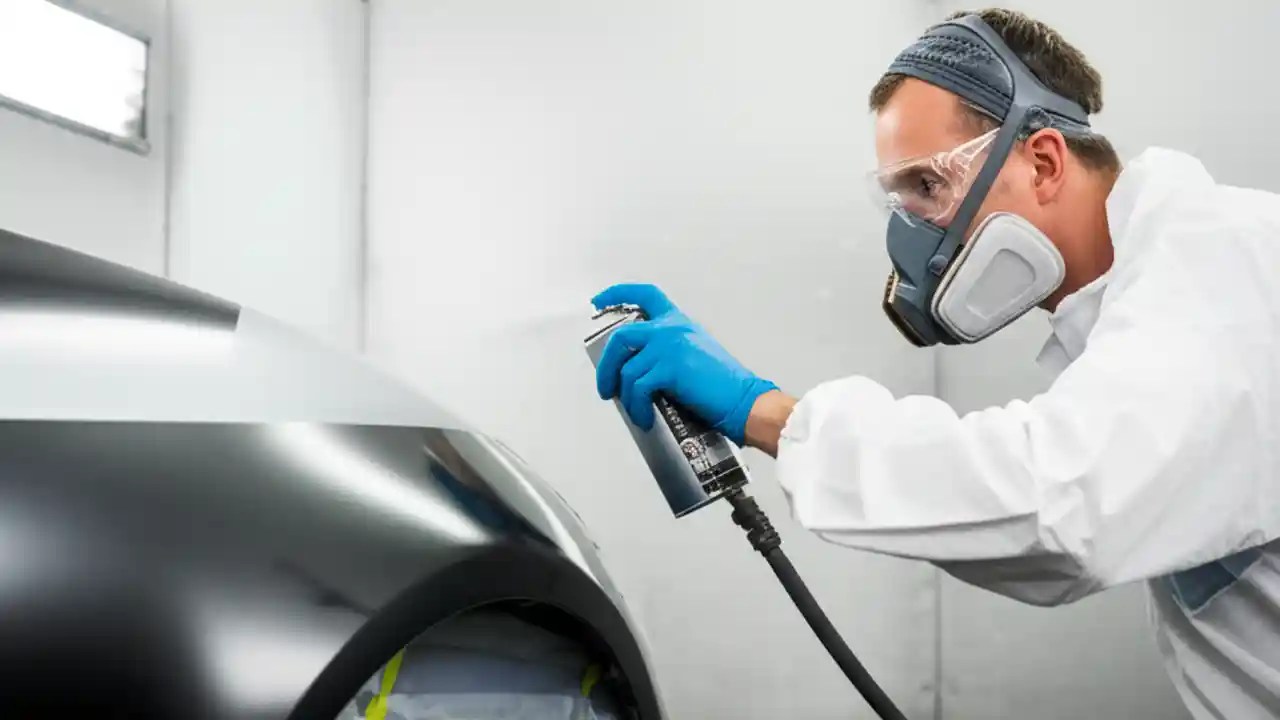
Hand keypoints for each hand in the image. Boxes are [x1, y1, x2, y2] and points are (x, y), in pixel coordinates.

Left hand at [591, 283, 776, 445]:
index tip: (598, 302)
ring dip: (625, 396)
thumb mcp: (694, 354)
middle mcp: (672, 328)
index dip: (618, 294)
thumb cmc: (722, 385)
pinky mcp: (670, 367)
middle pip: (621, 337)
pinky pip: (638, 388)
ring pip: (627, 369)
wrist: (744, 400)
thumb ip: (666, 352)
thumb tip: (634, 372)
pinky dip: (637, 407)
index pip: (646, 295)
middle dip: (607, 366)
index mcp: (679, 322)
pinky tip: (644, 418)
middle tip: (605, 387)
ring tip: (634, 411)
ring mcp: (670, 346)